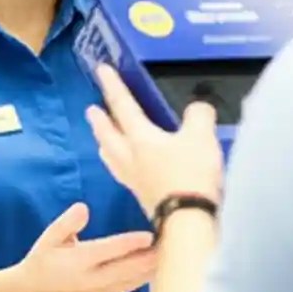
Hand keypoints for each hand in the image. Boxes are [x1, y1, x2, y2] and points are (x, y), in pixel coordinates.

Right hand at [13, 202, 156, 291]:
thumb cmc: (43, 261)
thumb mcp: (48, 237)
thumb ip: (67, 223)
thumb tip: (84, 209)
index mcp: (77, 262)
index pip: (109, 251)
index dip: (130, 244)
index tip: (149, 235)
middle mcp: (91, 279)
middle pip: (127, 269)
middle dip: (151, 257)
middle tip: (171, 243)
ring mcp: (99, 291)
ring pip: (132, 280)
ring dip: (151, 268)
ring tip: (170, 253)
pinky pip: (130, 287)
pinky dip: (145, 277)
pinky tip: (157, 267)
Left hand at [86, 64, 223, 215]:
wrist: (188, 221)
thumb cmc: (191, 175)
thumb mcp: (201, 136)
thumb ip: (198, 116)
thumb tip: (198, 108)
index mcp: (141, 138)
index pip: (123, 106)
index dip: (113, 86)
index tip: (101, 70)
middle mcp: (131, 157)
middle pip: (108, 134)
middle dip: (100, 120)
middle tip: (91, 109)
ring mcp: (134, 180)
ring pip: (111, 156)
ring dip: (104, 143)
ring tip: (101, 139)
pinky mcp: (142, 197)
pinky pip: (122, 173)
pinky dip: (118, 163)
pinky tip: (126, 168)